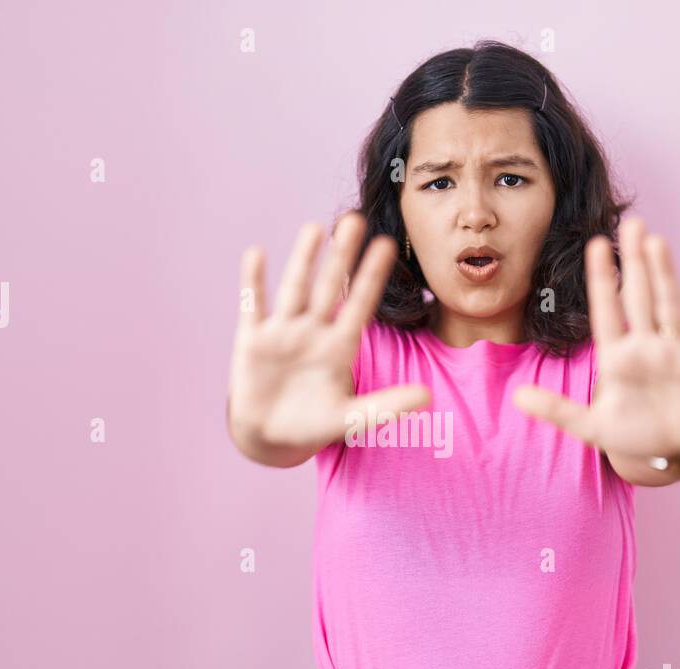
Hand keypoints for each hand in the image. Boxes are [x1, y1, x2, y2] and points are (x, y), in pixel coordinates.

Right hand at [228, 212, 430, 457]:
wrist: (269, 437)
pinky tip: (256, 255)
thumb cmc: (312, 426)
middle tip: (355, 219)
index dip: (372, 277)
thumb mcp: (351, 419)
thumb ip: (387, 407)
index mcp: (340, 347)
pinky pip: (252, 306)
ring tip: (315, 229)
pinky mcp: (252, 341)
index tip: (387, 245)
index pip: (361, 305)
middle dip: (342, 256)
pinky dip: (252, 282)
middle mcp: (313, 332)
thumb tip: (428, 397)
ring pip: (294, 289)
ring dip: (303, 260)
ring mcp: (283, 333)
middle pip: (330, 287)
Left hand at [513, 217, 679, 467]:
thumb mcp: (590, 427)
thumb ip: (555, 410)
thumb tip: (515, 398)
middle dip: (635, 262)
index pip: (607, 309)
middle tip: (632, 222)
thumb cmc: (629, 439)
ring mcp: (675, 351)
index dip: (602, 278)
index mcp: (617, 357)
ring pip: (670, 304)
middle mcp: (646, 346)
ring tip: (658, 241)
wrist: (667, 458)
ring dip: (666, 274)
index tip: (595, 244)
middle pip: (640, 296)